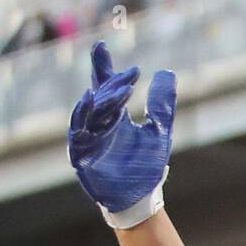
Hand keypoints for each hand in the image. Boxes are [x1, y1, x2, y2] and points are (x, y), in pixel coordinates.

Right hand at [68, 41, 175, 227]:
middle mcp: (100, 123)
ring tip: (116, 87)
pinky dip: (83, 116)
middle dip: (111, 84)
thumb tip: (167, 73)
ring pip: (91, 111)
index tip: (102, 46)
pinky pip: (79, 131)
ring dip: (103, 98)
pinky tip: (89, 100)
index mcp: (116, 117)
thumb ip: (161, 104)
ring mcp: (89, 137)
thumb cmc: (145, 167)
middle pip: (100, 96)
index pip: (107, 86)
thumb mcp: (159, 130)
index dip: (104, 67)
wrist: (140, 198)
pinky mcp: (81, 153)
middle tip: (129, 76)